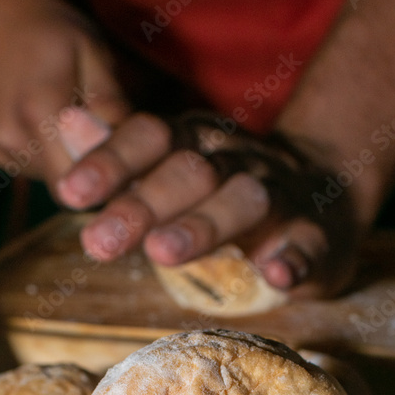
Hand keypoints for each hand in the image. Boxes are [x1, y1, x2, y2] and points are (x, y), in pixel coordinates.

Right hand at [0, 0, 129, 187]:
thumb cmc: (50, 30)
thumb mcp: (92, 52)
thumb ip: (110, 102)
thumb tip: (131, 149)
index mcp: (39, 110)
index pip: (82, 176)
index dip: (108, 179)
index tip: (127, 164)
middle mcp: (14, 138)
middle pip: (69, 184)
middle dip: (93, 171)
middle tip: (107, 139)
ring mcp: (2, 149)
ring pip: (54, 180)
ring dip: (73, 163)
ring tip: (77, 124)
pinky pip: (37, 171)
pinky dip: (53, 158)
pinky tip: (54, 126)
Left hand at [56, 112, 359, 297]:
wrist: (327, 197)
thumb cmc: (227, 193)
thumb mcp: (174, 166)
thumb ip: (123, 153)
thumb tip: (67, 122)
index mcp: (195, 144)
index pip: (151, 138)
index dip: (110, 161)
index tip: (70, 194)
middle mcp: (236, 161)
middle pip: (190, 172)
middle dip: (142, 204)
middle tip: (98, 242)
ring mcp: (281, 196)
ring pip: (246, 200)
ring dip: (204, 225)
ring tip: (163, 252)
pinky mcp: (316, 237)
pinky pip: (308, 244)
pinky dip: (294, 258)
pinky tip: (276, 273)